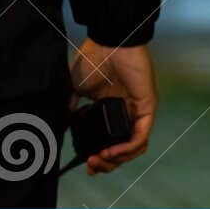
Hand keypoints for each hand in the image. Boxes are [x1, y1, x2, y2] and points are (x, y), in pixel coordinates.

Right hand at [69, 39, 157, 173]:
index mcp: (111, 109)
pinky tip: (111, 151)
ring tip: (100, 160)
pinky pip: (141, 137)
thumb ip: (70, 104)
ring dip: (117, 159)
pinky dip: (126, 149)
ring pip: (134, 148)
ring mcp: (138, 112)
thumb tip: (62, 121)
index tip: (86, 165)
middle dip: (107, 163)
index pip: (110, 141)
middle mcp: (126, 113)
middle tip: (92, 166)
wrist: (109, 43)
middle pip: (123, 150)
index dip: (100, 157)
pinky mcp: (147, 109)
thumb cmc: (93, 59)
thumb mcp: (75, 86)